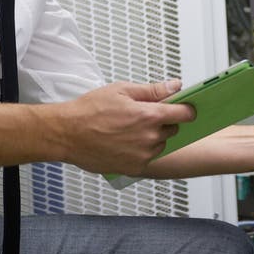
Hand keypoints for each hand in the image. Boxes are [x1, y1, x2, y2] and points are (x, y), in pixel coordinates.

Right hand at [60, 79, 194, 175]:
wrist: (67, 134)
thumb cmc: (89, 110)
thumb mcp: (121, 90)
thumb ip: (153, 90)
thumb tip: (175, 85)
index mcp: (150, 115)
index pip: (185, 114)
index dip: (186, 109)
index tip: (184, 107)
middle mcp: (149, 137)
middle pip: (173, 129)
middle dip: (163, 121)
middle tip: (140, 115)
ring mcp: (142, 155)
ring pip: (160, 144)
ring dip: (151, 137)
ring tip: (127, 129)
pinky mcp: (133, 168)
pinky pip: (147, 158)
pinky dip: (140, 151)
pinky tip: (122, 142)